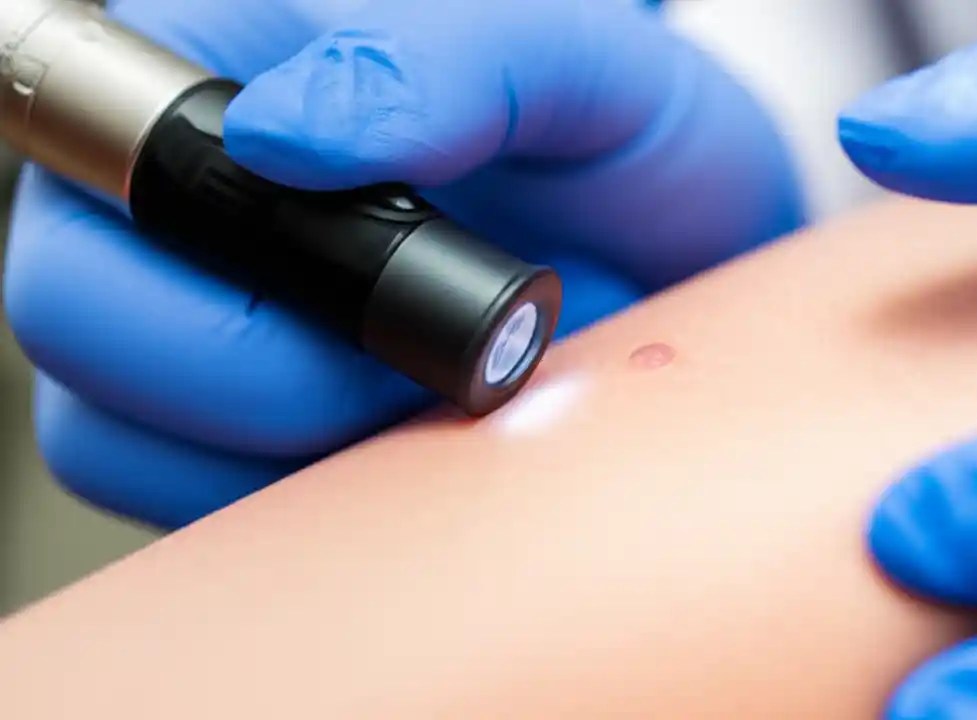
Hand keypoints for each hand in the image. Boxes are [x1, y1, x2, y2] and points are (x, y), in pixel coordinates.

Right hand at [4, 0, 802, 528]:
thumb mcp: (572, 62)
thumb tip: (282, 134)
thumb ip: (440, 59)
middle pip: (84, 324)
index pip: (108, 172)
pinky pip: (210, 510)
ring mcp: (200, 337)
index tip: (369, 274)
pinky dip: (313, 507)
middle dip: (262, 372)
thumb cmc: (615, 142)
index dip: (197, 245)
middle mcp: (179, 219)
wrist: (674, 259)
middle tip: (419, 361)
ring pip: (123, 441)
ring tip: (434, 396)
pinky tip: (410, 450)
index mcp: (217, 90)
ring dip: (294, 447)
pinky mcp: (247, 440)